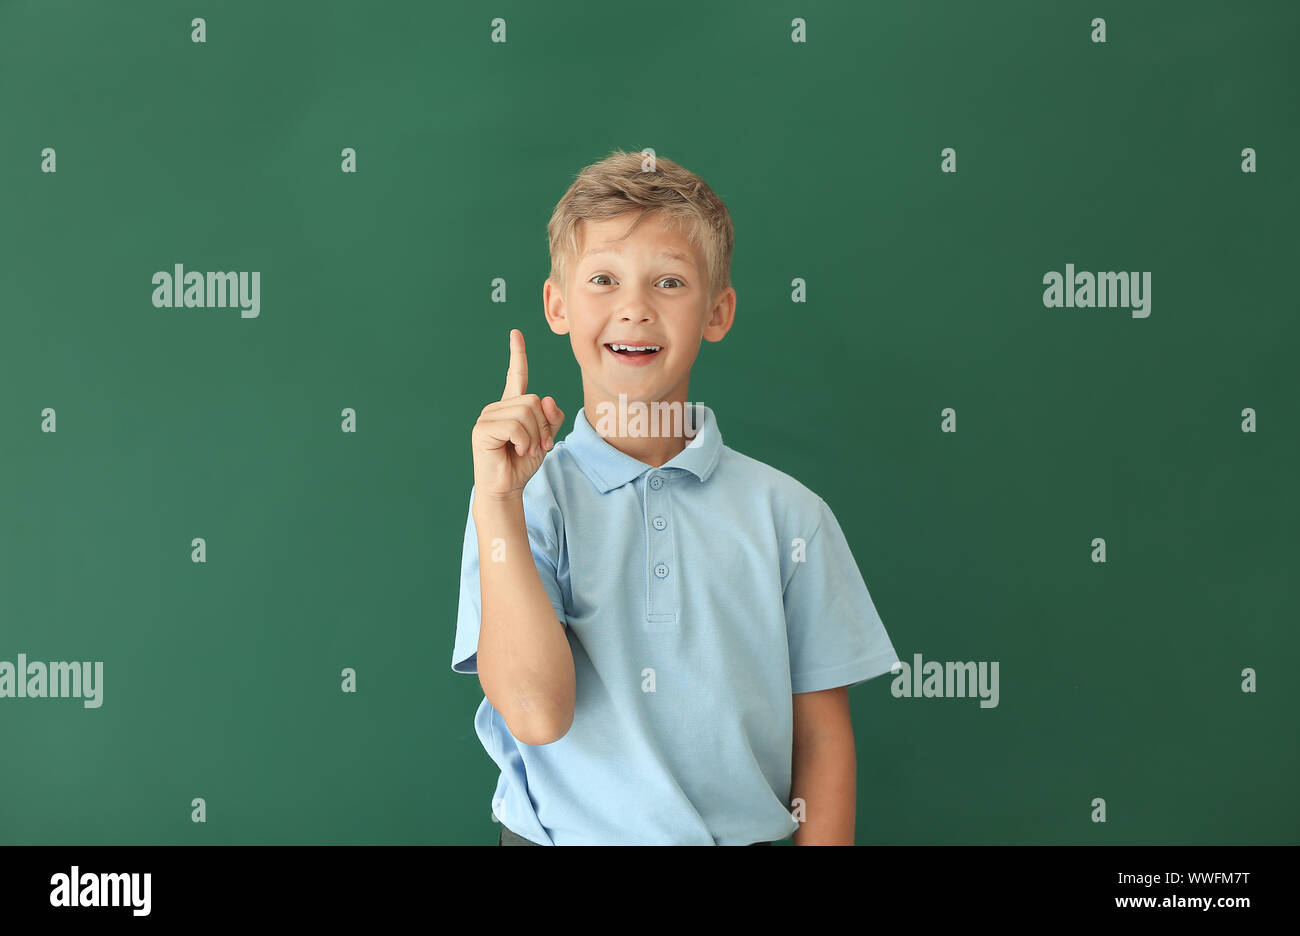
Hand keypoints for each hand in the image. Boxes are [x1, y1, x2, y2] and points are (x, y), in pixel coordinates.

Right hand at [471, 329, 565, 500]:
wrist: (506, 488)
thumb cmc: (522, 463)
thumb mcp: (546, 438)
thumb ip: (552, 417)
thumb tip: (548, 399)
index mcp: (511, 407)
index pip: (516, 377)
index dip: (517, 355)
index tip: (515, 334)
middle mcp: (497, 408)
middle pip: (533, 400)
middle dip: (543, 426)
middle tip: (537, 445)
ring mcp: (487, 417)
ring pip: (526, 412)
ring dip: (534, 436)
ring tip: (525, 449)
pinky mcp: (482, 429)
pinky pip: (515, 426)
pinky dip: (523, 441)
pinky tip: (515, 451)